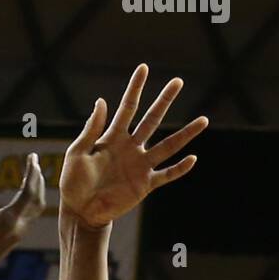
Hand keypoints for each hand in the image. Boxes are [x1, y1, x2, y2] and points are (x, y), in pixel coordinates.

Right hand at [0, 152, 44, 274]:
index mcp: (9, 220)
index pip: (29, 191)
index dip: (32, 172)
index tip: (32, 157)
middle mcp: (18, 227)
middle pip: (37, 199)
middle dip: (37, 180)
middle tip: (34, 163)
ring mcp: (17, 235)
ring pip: (35, 210)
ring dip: (36, 192)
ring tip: (32, 177)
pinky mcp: (12, 240)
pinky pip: (28, 218)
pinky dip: (30, 203)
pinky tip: (22, 199)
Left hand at [59, 64, 207, 230]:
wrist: (80, 211)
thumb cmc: (74, 182)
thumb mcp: (77, 153)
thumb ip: (91, 129)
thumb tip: (102, 101)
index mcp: (113, 138)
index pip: (127, 108)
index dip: (135, 89)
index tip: (144, 68)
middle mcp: (130, 148)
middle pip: (152, 120)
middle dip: (164, 101)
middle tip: (178, 82)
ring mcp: (139, 166)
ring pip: (167, 146)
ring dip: (185, 134)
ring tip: (204, 120)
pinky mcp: (144, 185)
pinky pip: (166, 175)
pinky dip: (179, 168)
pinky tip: (193, 159)